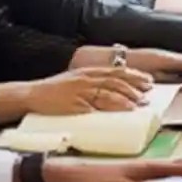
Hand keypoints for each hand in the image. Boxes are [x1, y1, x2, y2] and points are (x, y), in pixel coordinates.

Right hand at [27, 67, 152, 114]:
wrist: (32, 94)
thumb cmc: (55, 91)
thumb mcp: (77, 81)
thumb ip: (94, 84)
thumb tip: (115, 93)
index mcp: (89, 71)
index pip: (117, 71)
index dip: (135, 75)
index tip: (149, 81)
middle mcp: (87, 78)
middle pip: (116, 80)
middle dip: (135, 87)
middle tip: (148, 95)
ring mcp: (81, 89)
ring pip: (108, 91)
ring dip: (126, 98)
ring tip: (138, 104)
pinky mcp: (75, 102)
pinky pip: (95, 105)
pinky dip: (110, 107)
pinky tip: (121, 111)